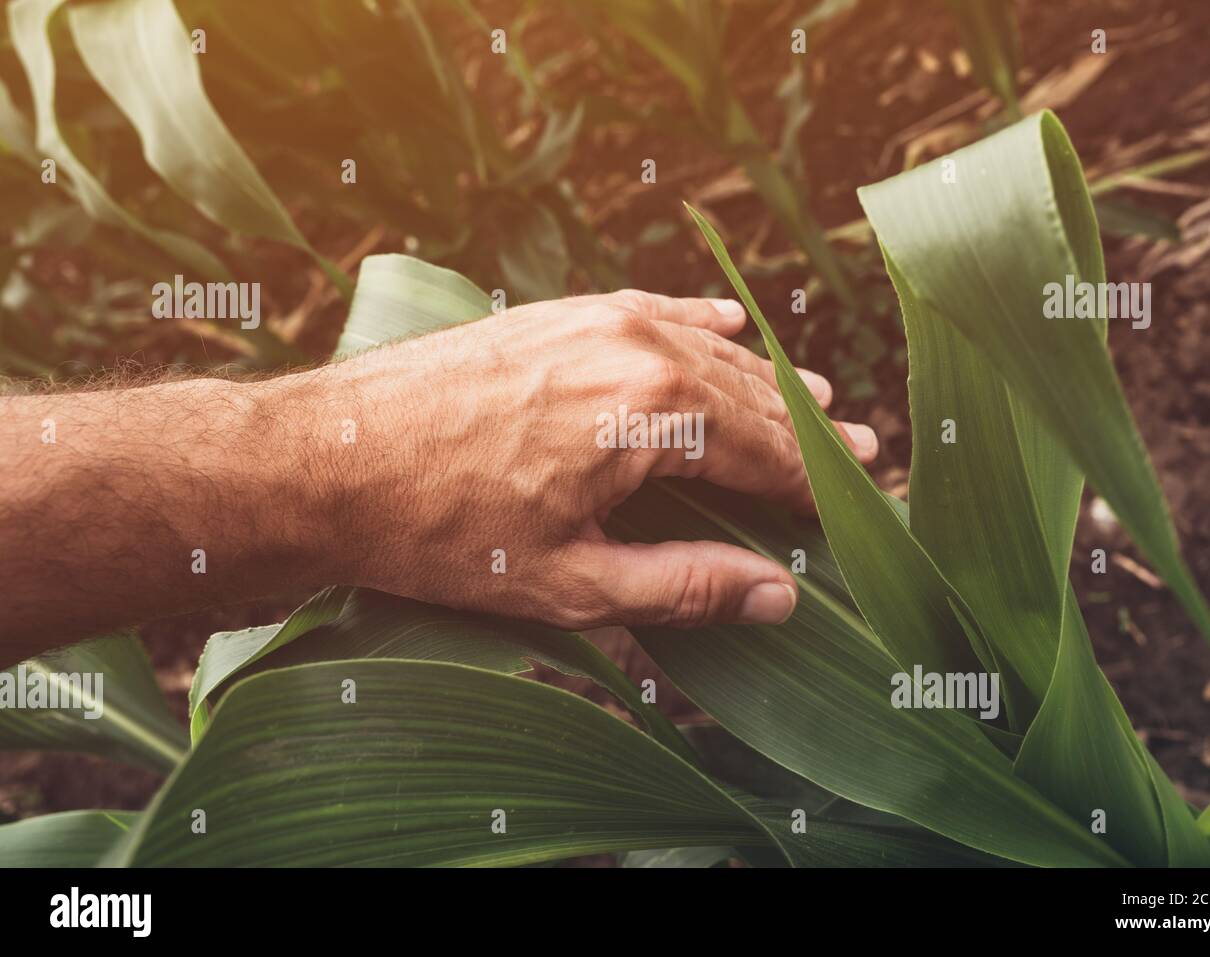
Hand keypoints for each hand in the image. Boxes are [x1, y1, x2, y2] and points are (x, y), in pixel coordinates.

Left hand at [331, 290, 878, 629]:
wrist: (324, 458)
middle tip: (863, 457)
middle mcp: (637, 346)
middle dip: (807, 436)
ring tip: (817, 403)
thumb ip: (684, 586)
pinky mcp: (553, 312)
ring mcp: (593, 318)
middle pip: (751, 397)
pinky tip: (727, 327)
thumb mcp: (572, 583)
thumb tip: (779, 597)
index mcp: (655, 412)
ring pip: (708, 352)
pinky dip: (696, 325)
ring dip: (765, 384)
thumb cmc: (441, 531)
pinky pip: (650, 308)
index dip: (818, 488)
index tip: (859, 507)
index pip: (768, 454)